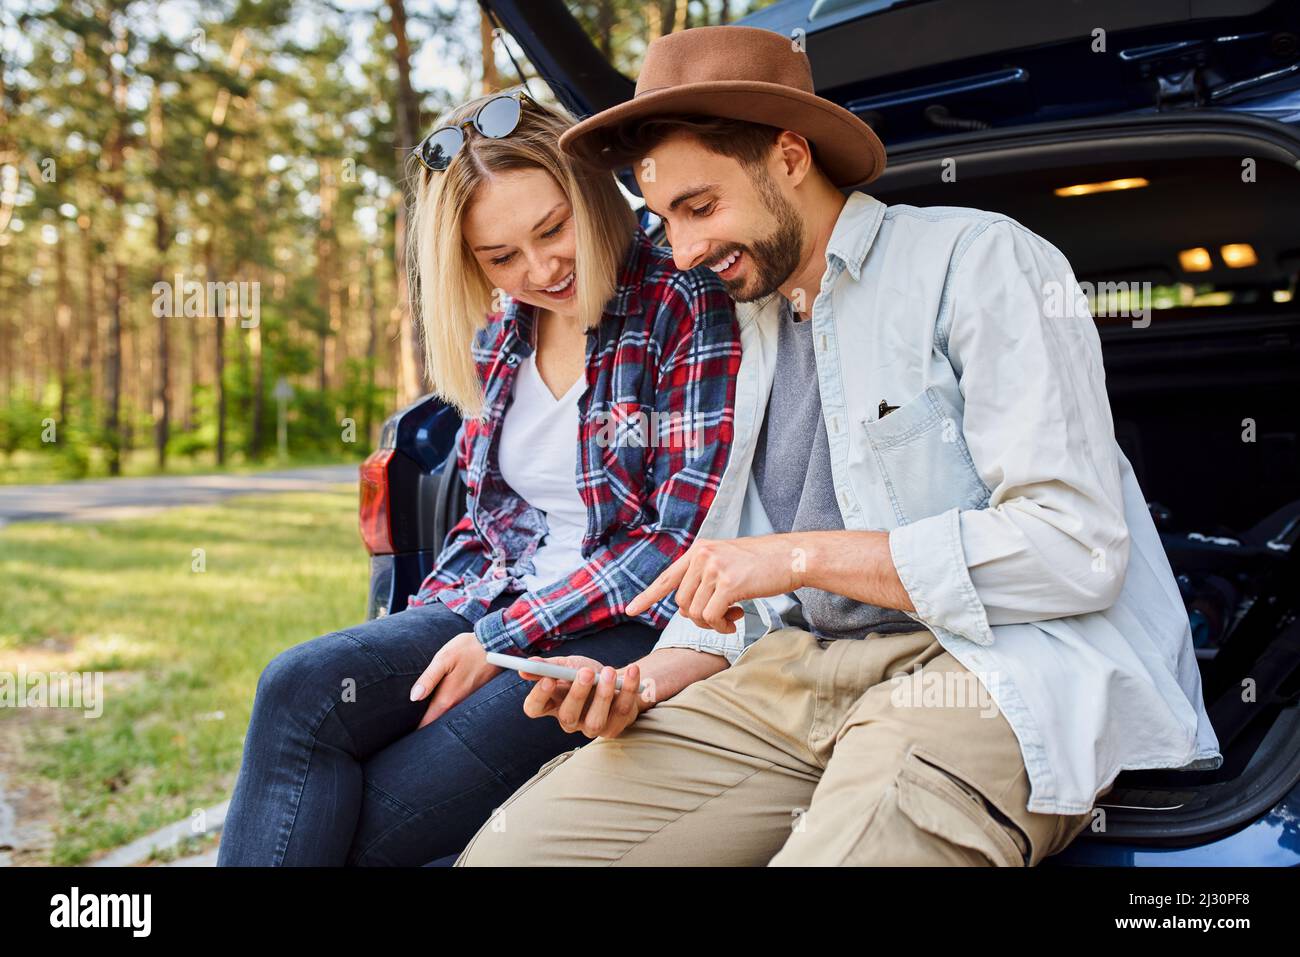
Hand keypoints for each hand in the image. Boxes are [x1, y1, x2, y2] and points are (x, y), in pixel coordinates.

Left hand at [409, 632, 501, 728]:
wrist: (497, 645)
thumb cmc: (468, 649)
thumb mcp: (444, 659)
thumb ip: (429, 678)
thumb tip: (414, 697)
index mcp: (448, 698)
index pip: (427, 723)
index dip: (414, 729)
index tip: (402, 732)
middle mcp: (459, 704)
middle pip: (437, 723)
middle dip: (423, 727)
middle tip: (406, 728)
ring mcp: (467, 701)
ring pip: (447, 717)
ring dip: (435, 719)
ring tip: (418, 719)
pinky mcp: (473, 696)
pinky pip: (456, 709)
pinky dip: (446, 711)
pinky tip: (437, 704)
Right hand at [519, 655, 651, 738]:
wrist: (616, 680)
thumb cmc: (587, 673)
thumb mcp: (567, 664)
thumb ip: (549, 666)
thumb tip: (526, 666)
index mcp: (552, 704)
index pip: (534, 708)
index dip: (538, 697)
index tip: (548, 679)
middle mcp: (569, 720)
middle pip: (567, 716)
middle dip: (577, 694)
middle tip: (585, 672)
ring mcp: (592, 727)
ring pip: (595, 721)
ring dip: (603, 696)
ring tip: (608, 672)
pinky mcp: (614, 728)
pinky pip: (622, 711)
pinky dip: (628, 689)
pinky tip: (632, 671)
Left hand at [625, 535, 804, 632]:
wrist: (791, 557)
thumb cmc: (763, 563)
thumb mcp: (727, 559)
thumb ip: (705, 573)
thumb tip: (689, 604)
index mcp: (699, 550)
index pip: (666, 577)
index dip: (647, 596)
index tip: (630, 610)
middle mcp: (702, 556)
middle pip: (681, 602)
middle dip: (698, 616)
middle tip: (722, 615)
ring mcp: (714, 569)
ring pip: (695, 612)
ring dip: (712, 623)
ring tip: (732, 615)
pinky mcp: (728, 584)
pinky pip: (711, 617)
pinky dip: (722, 625)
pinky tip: (736, 618)